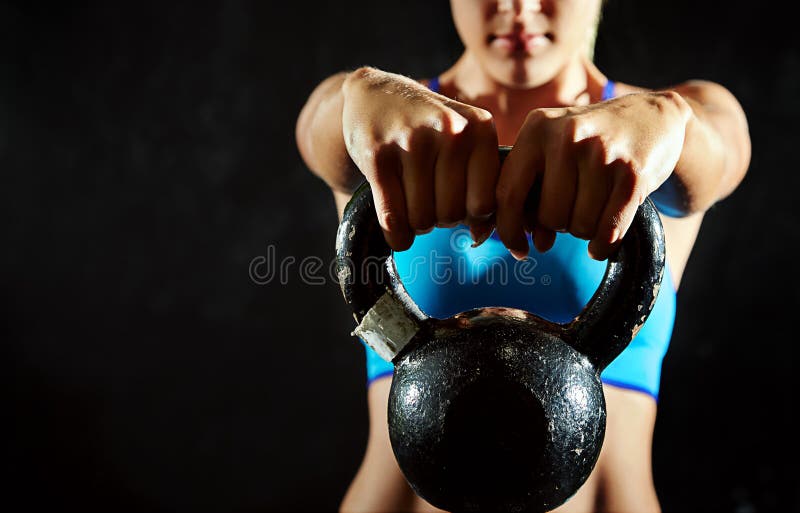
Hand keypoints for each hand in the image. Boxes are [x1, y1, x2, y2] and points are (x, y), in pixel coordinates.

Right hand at [341, 67, 499, 250]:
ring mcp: (411, 140)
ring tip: (411, 203)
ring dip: (415, 223)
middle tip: (428, 201)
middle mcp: (449, 130)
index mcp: (480, 128)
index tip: (455, 202)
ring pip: (422, 219)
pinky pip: (392, 217)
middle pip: (452, 214)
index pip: (485, 204)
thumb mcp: (465, 144)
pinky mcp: (377, 154)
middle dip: (439, 219)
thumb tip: (479, 237)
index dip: (468, 214)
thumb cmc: (428, 132)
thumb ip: (482, 185)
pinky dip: (395, 233)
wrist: (376, 95)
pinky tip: (394, 227)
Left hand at [496, 91, 691, 259]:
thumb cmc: (588, 142)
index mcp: (537, 129)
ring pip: (580, 225)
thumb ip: (531, 193)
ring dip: (584, 230)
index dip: (509, 230)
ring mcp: (602, 153)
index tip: (519, 250)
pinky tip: (602, 240)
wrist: (650, 116)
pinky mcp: (634, 172)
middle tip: (571, 209)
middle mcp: (567, 136)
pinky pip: (609, 229)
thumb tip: (531, 245)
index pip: (509, 193)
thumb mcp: (552, 151)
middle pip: (549, 216)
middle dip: (558, 225)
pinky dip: (603, 244)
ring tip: (591, 210)